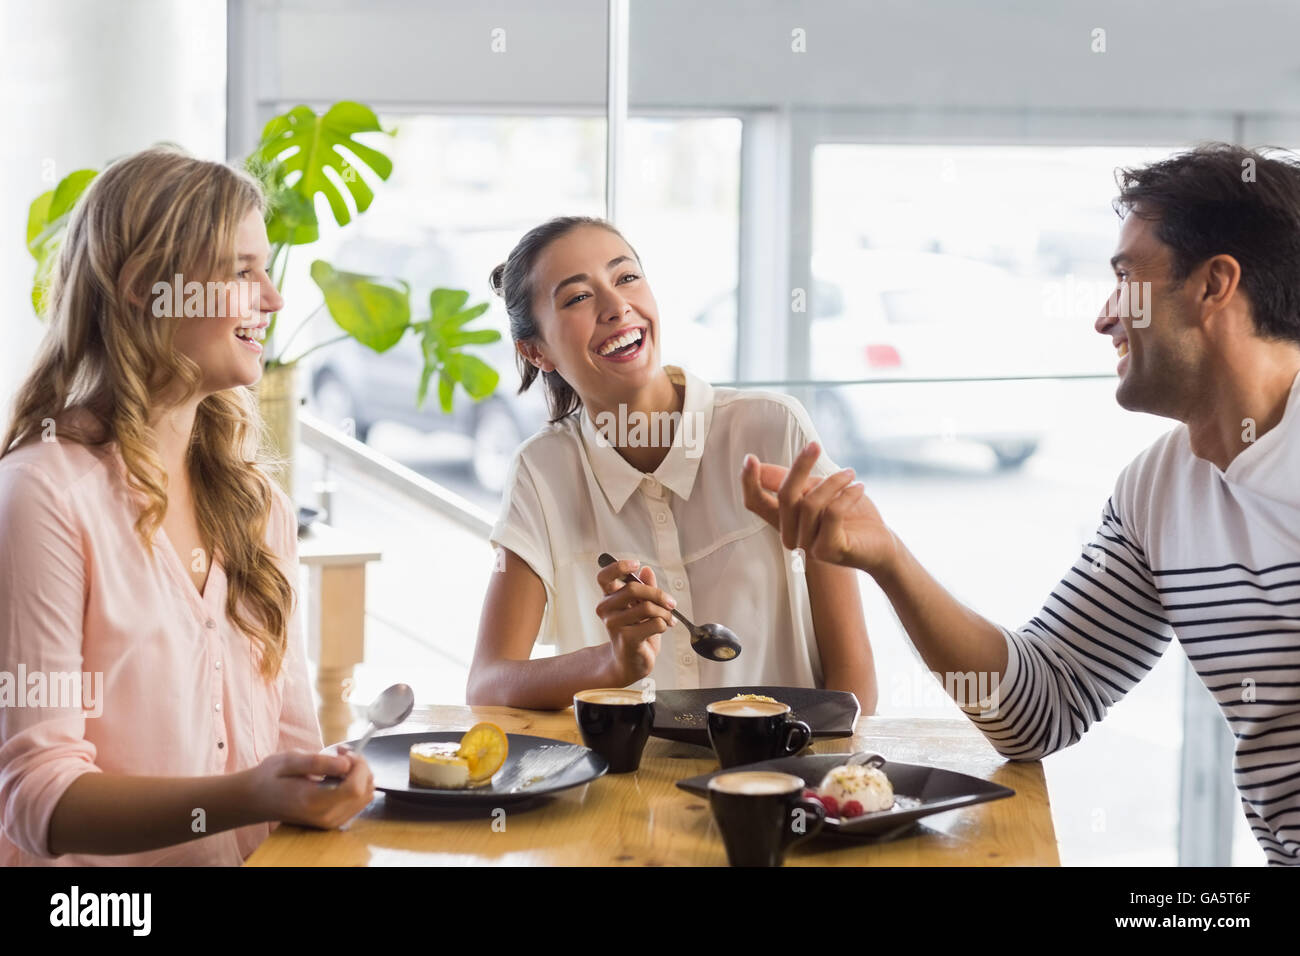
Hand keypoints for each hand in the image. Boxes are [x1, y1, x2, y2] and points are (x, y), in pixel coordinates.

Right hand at [245, 747, 374, 829]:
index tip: (343, 751)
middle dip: (360, 767)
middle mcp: (326, 817)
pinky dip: (356, 784)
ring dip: (359, 775)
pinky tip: (339, 774)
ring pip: (366, 796)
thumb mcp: (289, 760)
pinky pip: (358, 802)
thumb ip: (318, 762)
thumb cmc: (271, 777)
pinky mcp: (333, 821)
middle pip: (365, 791)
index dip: (358, 765)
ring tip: (339, 762)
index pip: (355, 788)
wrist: (257, 799)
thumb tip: (346, 764)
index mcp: (314, 802)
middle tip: (341, 752)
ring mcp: (331, 822)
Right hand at [595, 558, 674, 684]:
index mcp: (608, 598)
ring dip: (665, 613)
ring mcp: (614, 624)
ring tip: (669, 619)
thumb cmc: (636, 633)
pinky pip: (655, 623)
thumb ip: (645, 589)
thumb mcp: (642, 607)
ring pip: (647, 607)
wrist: (631, 662)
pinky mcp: (626, 639)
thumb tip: (646, 571)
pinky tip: (663, 629)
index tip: (636, 563)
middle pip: (633, 588)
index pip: (604, 576)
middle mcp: (606, 609)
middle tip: (671, 603)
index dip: (619, 566)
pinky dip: (665, 625)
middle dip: (658, 594)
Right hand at [740, 441, 897, 574]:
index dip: (749, 482)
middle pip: (785, 495)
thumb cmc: (850, 516)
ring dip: (834, 481)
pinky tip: (859, 488)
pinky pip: (832, 513)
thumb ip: (792, 481)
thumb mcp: (818, 491)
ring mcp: (808, 547)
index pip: (756, 503)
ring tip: (850, 473)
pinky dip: (847, 495)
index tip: (750, 459)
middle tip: (815, 445)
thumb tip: (760, 466)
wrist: (881, 544)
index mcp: (784, 521)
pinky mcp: (828, 550)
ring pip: (810, 503)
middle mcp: (791, 537)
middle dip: (800, 466)